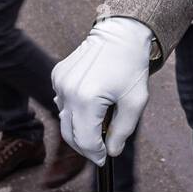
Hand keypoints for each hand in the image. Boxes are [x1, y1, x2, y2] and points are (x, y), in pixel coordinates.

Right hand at [52, 16, 153, 164]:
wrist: (120, 33)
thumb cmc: (131, 65)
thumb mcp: (135, 101)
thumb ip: (123, 130)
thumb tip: (111, 151)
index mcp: (87, 99)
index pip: (85, 140)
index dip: (95, 153)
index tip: (103, 158)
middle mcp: (68, 91)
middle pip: (69, 133)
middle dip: (85, 145)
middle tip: (100, 148)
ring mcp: (59, 82)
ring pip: (64, 118)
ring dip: (78, 126)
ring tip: (100, 118)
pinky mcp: (57, 74)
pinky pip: (61, 101)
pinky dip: (73, 108)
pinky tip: (90, 100)